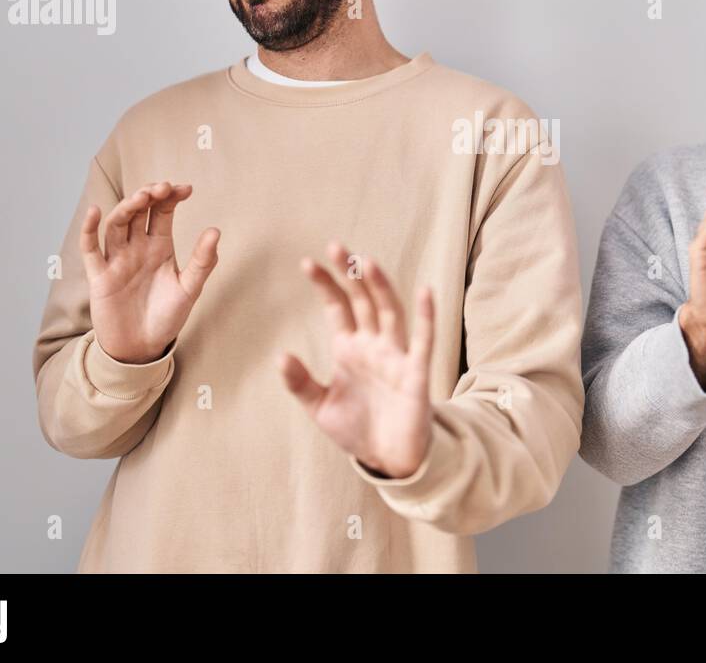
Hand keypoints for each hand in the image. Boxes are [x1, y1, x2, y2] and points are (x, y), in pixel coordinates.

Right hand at [80, 181, 220, 364]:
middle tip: (163, 188)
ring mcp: (117, 259)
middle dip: (149, 195)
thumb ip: (203, 262)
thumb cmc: (167, 317)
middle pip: (138, 211)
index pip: (162, 212)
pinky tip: (96, 211)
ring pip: (117, 224)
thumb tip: (215, 231)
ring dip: (127, 207)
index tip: (185, 188)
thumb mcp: (190, 288)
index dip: (171, 197)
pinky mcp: (99, 276)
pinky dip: (90, 229)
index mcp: (160, 246)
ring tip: (141, 197)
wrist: (143, 347)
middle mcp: (137, 247)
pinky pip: (91, 249)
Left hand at [281, 242, 434, 478]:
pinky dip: (426, 317)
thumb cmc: (357, 429)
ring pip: (388, 312)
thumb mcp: (320, 406)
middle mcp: (373, 344)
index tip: (307, 263)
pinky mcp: (416, 372)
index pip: (338, 307)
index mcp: (349, 348)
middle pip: (362, 300)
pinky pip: (423, 340)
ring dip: (379, 287)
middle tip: (336, 246)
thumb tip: (279, 356)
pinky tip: (424, 292)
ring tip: (366, 262)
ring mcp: (396, 355)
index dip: (325, 285)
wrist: (388, 459)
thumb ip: (301, 382)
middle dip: (350, 274)